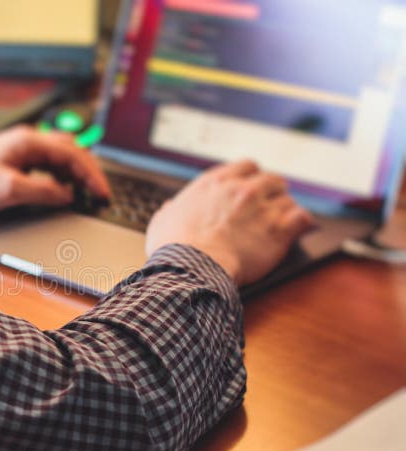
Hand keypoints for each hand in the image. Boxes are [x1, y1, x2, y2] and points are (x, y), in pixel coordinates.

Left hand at [0, 125, 110, 212]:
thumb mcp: (9, 190)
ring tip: (86, 192)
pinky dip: (60, 176)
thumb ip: (44, 191)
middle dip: (89, 171)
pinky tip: (62, 189)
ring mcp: (21, 148)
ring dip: (75, 173)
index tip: (102, 193)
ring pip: (59, 157)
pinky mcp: (14, 159)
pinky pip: (46, 164)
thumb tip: (68, 195)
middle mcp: (28, 140)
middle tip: (100, 193)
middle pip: (71, 150)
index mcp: (29, 141)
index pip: (73, 154)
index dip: (92, 175)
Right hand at [145, 160, 313, 285]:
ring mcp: (262, 208)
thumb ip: (172, 209)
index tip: (251, 187)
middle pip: (272, 179)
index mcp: (215, 183)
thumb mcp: (163, 219)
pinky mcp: (279, 230)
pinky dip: (303, 223)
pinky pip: (304, 217)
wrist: (191, 266)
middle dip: (272, 191)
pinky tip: (300, 228)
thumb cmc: (174, 246)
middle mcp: (242, 190)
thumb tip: (170, 210)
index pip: (246, 166)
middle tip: (269, 205)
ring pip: (288, 199)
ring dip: (286, 210)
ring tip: (282, 222)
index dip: (252, 177)